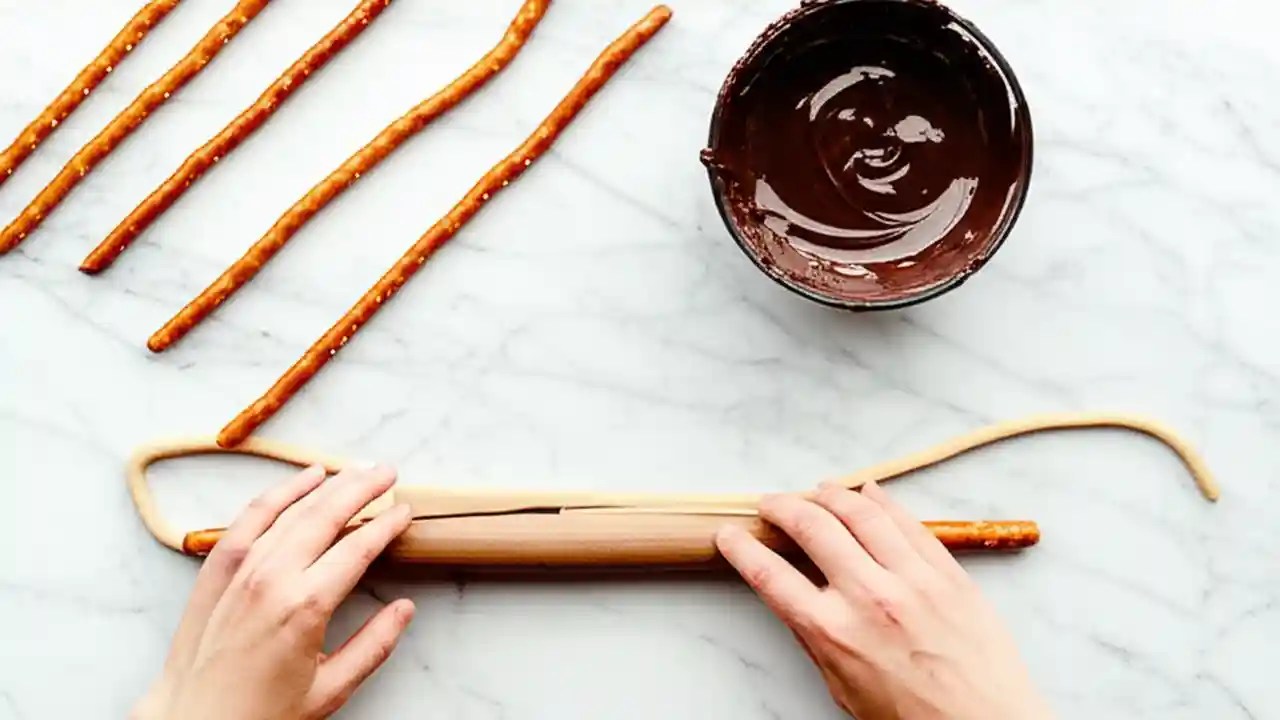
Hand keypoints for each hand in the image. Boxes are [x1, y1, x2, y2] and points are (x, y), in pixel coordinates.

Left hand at [133, 464, 415, 719]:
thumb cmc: (258, 714)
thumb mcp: (329, 689)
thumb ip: (373, 646)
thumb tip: (404, 610)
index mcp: (305, 607)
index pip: (357, 548)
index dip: (386, 525)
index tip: (404, 511)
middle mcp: (272, 578)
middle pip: (327, 515)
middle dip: (362, 488)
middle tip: (388, 472)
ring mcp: (240, 569)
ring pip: (292, 509)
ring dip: (328, 484)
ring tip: (356, 469)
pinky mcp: (217, 569)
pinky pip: (251, 516)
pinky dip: (280, 492)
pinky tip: (303, 478)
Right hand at [716, 482, 1052, 719]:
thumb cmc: (914, 719)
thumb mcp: (843, 688)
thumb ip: (817, 639)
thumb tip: (796, 598)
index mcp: (834, 633)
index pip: (770, 575)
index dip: (741, 548)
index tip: (730, 534)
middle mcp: (869, 598)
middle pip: (811, 528)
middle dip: (782, 507)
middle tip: (770, 504)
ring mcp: (912, 580)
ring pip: (861, 513)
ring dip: (830, 494)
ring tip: (815, 491)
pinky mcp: (947, 573)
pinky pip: (909, 523)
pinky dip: (883, 502)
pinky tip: (868, 493)